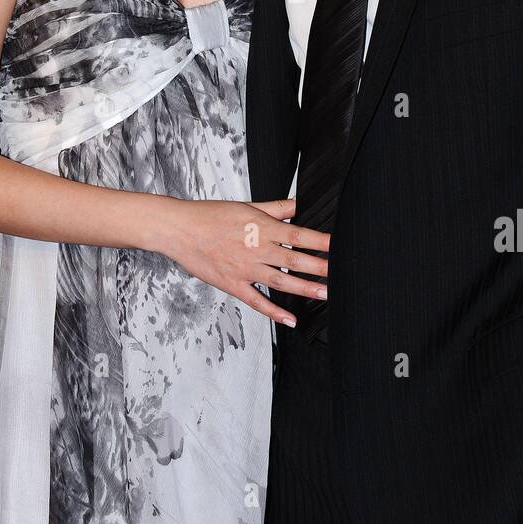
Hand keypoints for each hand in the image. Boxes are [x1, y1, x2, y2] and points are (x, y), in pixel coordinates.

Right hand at [153, 196, 328, 326]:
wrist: (180, 229)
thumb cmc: (212, 215)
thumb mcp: (247, 206)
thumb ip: (276, 207)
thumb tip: (299, 203)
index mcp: (262, 227)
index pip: (299, 235)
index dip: (321, 242)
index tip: (338, 246)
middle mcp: (257, 249)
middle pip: (295, 260)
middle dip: (320, 268)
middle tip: (341, 275)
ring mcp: (245, 268)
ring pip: (281, 281)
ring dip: (305, 289)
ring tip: (325, 294)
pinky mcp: (233, 284)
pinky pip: (257, 301)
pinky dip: (274, 312)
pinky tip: (290, 320)